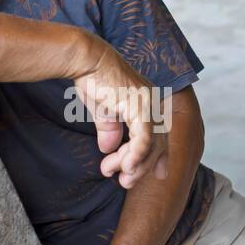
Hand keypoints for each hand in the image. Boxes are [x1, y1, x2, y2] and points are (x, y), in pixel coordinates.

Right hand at [72, 38, 168, 189]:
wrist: (86, 60)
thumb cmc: (93, 79)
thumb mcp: (104, 111)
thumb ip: (110, 130)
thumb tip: (107, 149)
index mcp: (148, 103)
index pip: (157, 136)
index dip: (154, 158)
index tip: (139, 175)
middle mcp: (154, 104)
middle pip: (158, 145)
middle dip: (142, 168)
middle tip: (125, 183)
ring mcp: (149, 105)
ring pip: (151, 146)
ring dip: (135, 166)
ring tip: (121, 179)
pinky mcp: (140, 107)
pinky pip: (143, 140)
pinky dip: (135, 156)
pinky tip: (126, 168)